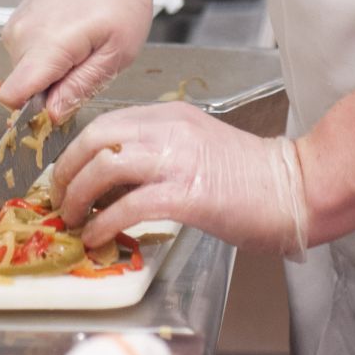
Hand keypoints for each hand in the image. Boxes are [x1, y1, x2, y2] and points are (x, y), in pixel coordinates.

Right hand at [0, 0, 164, 122]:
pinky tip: (74, 34)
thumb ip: (80, 87)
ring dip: (54, 70)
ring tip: (84, 45)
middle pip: (25, 88)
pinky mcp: (19, 19)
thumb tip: (52, 115)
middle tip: (89, 65)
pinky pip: (28, 54)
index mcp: (46, 46)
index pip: (12, 96)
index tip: (59, 107)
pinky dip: (49, 53)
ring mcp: (17, 25)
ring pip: (27, 72)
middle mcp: (22, 35)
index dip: (33, 113)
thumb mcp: (116, 52)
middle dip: (54, 89)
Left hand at [50, 102, 307, 256]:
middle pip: (97, 138)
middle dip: (68, 170)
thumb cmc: (251, 176)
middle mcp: (169, 131)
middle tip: (59, 198)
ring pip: (106, 166)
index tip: (65, 174)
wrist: (295, 187)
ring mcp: (178, 160)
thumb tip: (114, 183)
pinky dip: (106, 223)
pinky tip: (99, 238)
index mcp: (170, 117)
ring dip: (80, 196)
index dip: (77, 150)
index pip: (106, 123)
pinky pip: (131, 205)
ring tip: (74, 219)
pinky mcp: (189, 194)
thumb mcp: (196, 147)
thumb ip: (158, 152)